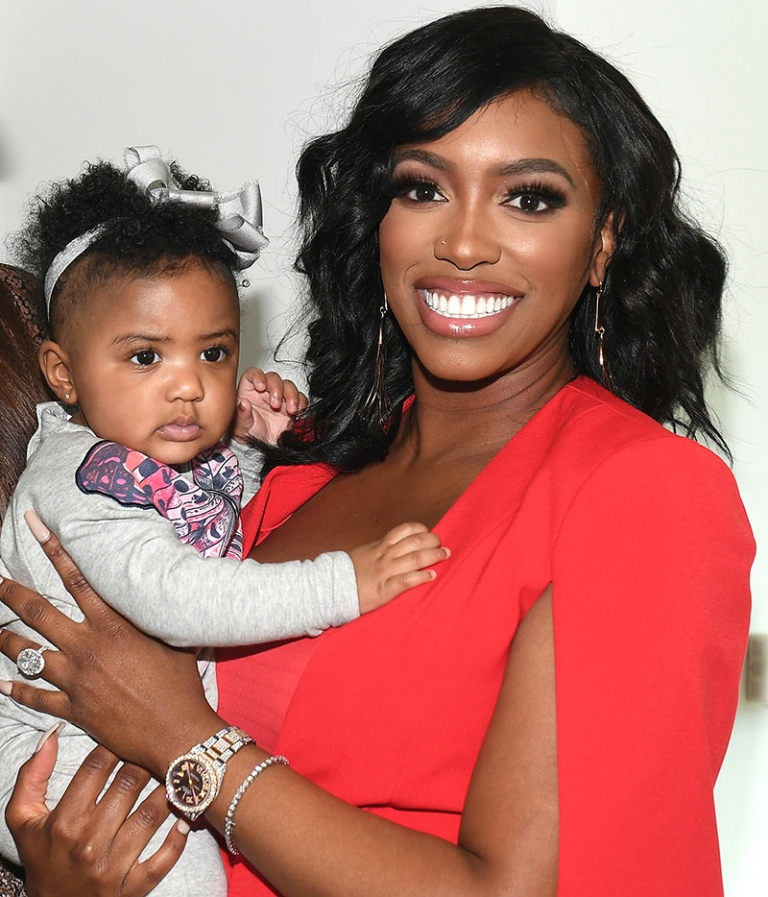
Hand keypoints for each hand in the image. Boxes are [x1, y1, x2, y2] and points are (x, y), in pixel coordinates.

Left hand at [0, 514, 222, 778]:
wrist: (175, 731)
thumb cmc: (181, 684)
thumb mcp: (172, 640)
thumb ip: (154, 619)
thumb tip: (156, 596)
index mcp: (112, 626)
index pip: (76, 580)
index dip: (54, 550)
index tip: (34, 527)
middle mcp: (87, 648)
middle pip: (38, 614)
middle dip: (11, 594)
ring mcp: (75, 680)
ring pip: (28, 655)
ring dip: (5, 641)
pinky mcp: (73, 709)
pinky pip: (35, 698)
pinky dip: (15, 691)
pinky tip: (1, 686)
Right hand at [8, 728, 187, 896]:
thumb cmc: (43, 856)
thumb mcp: (24, 820)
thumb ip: (32, 777)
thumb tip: (50, 737)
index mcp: (65, 822)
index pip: (96, 767)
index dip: (115, 743)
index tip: (127, 733)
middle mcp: (89, 843)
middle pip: (129, 784)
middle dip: (145, 759)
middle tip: (156, 746)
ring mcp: (113, 867)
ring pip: (151, 814)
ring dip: (168, 789)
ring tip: (176, 771)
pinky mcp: (132, 888)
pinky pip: (163, 860)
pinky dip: (178, 838)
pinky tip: (185, 818)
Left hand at [233, 367, 307, 444]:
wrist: (263, 446)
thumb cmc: (249, 434)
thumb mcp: (241, 426)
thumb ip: (242, 414)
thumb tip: (243, 403)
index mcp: (249, 390)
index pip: (253, 374)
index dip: (258, 376)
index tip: (261, 386)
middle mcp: (265, 390)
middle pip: (273, 378)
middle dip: (277, 388)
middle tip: (275, 404)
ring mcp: (280, 396)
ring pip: (288, 385)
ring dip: (291, 395)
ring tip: (290, 410)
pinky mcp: (292, 405)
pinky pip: (300, 397)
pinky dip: (301, 402)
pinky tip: (298, 410)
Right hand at [348, 522, 449, 612]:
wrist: (330, 588)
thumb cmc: (347, 573)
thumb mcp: (363, 553)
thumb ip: (379, 549)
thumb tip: (395, 547)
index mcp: (380, 546)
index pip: (404, 530)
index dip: (421, 529)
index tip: (429, 533)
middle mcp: (385, 556)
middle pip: (414, 542)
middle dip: (432, 541)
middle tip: (443, 545)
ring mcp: (385, 572)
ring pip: (414, 558)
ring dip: (433, 555)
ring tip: (445, 555)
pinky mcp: (385, 590)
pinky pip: (406, 580)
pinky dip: (422, 577)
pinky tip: (432, 576)